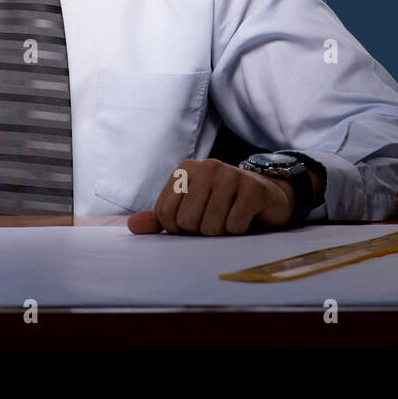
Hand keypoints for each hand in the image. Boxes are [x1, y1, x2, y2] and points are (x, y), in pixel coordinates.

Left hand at [127, 158, 294, 234]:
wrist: (265, 195)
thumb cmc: (220, 204)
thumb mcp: (188, 208)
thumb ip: (160, 217)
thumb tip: (132, 226)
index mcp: (186, 169)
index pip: (165, 213)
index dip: (177, 228)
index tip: (193, 220)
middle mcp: (207, 167)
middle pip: (188, 221)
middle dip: (200, 230)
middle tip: (214, 218)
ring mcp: (232, 175)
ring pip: (211, 226)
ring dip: (220, 231)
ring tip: (228, 217)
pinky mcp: (253, 189)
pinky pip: (234, 226)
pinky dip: (238, 231)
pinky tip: (244, 216)